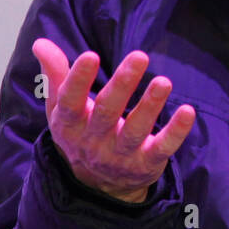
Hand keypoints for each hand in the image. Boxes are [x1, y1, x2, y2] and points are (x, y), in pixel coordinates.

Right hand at [32, 39, 195, 202]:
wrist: (96, 185)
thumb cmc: (80, 132)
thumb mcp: (61, 107)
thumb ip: (55, 74)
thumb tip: (40, 43)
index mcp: (69, 124)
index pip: (70, 101)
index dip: (78, 79)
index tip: (90, 55)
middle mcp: (93, 141)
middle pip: (106, 112)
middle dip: (122, 84)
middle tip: (140, 55)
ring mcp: (120, 155)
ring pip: (135, 131)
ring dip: (150, 106)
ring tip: (164, 82)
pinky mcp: (145, 164)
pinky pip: (162, 148)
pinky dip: (176, 132)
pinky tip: (188, 111)